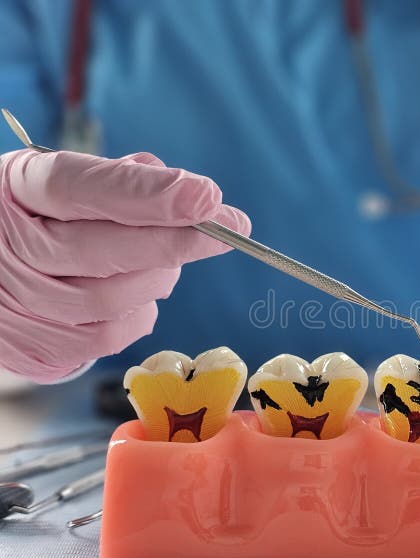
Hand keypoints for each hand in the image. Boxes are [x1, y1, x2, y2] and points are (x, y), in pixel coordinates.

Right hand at [0, 149, 250, 382]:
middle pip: (103, 250)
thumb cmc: (47, 218)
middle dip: (177, 241)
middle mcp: (10, 247)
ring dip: (159, 277)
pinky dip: (142, 312)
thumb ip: (123, 181)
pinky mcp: (40, 347)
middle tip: (231, 229)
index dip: (146, 194)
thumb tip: (190, 195)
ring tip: (166, 260)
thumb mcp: (68, 183)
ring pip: (113, 300)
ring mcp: (20, 303)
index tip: (206, 196)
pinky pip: (113, 335)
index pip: (80, 188)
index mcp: (18, 189)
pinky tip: (139, 294)